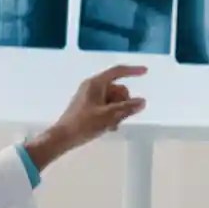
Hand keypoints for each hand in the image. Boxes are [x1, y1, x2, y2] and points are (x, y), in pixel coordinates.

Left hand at [23, 65, 147, 169]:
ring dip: (118, 111)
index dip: (132, 71)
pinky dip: (111, 114)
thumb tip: (142, 102)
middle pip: (117, 89)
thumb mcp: (108, 116)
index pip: (117, 71)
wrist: (63, 137)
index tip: (145, 71)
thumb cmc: (84, 123)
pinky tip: (110, 127)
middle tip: (121, 118)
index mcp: (96, 83)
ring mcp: (90, 96)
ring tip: (113, 125)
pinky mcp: (88, 106)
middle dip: (124, 102)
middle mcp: (93, 86)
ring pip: (113, 99)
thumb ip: (127, 108)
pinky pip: (106, 106)